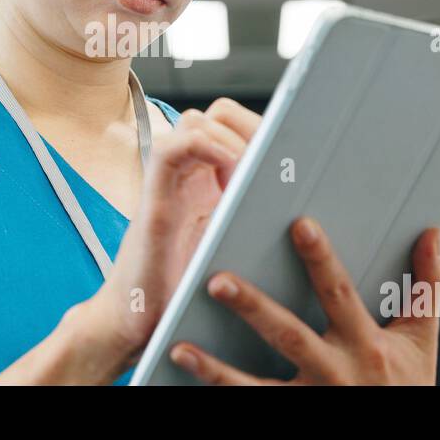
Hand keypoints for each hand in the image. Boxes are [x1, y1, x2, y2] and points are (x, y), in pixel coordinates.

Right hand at [80, 97, 262, 373]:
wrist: (138, 324)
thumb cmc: (184, 290)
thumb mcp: (230, 243)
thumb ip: (251, 213)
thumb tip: (301, 199)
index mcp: (207, 181)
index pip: (230, 124)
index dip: (257, 126)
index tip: (284, 151)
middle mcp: (186, 177)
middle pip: (215, 115)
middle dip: (248, 127)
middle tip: (268, 162)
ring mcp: (168, 186)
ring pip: (195, 122)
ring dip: (229, 138)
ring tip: (247, 177)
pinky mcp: (154, 204)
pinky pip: (171, 150)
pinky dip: (203, 148)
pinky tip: (229, 175)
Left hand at [169, 221, 439, 384]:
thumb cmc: (406, 391)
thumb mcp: (422, 343)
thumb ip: (426, 289)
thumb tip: (431, 236)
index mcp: (365, 344)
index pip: (339, 294)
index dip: (322, 260)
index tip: (299, 226)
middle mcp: (335, 373)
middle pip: (288, 335)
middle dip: (253, 308)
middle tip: (217, 281)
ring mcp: (310, 402)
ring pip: (256, 387)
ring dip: (216, 371)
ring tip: (181, 349)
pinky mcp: (292, 421)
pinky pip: (251, 411)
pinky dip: (218, 400)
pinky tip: (187, 386)